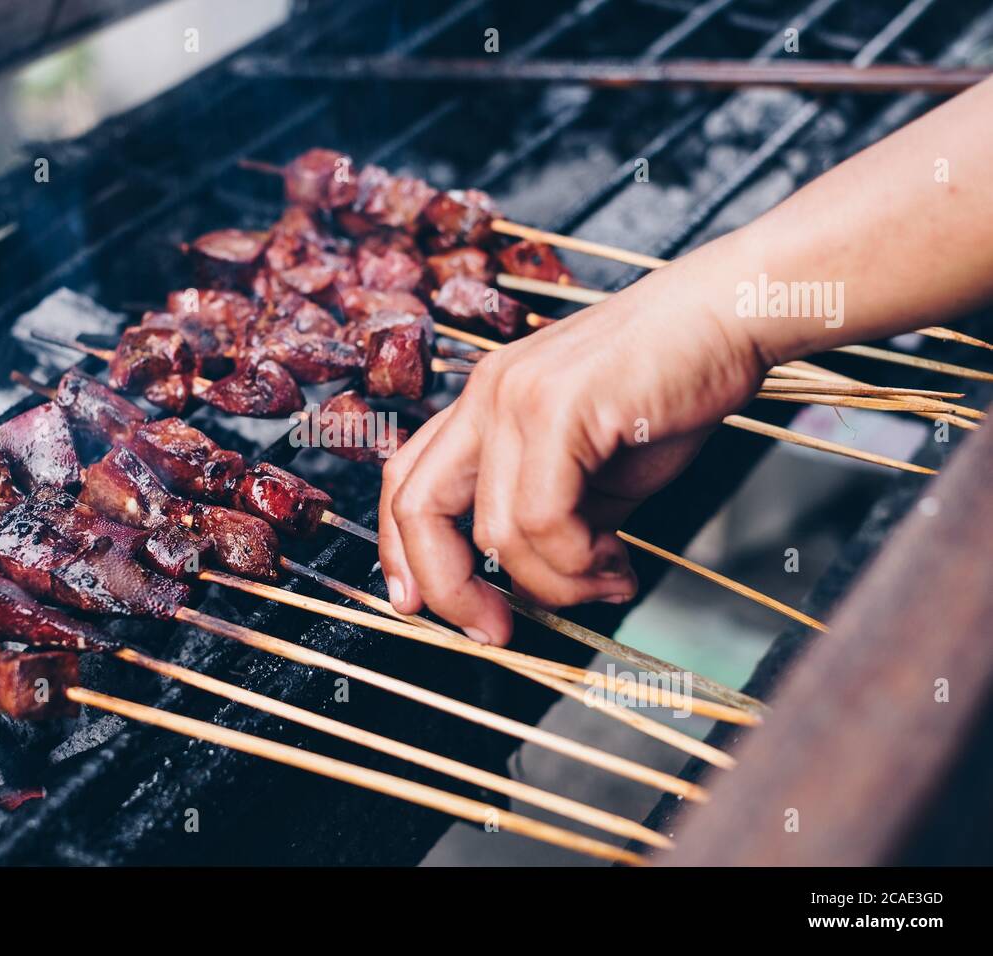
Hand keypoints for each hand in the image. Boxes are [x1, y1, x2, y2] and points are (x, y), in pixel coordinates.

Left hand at [379, 268, 767, 644]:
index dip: (401, 553)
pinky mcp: (558, 406)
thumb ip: (555, 519)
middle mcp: (484, 395)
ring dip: (556, 583)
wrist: (729, 316)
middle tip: (497, 633)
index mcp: (482, 405)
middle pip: (417, 507)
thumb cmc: (669, 388)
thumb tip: (540, 585)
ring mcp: (515, 396)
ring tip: (609, 582)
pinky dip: (580, 560)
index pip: (406, 482)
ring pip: (497, 532)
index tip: (416, 607)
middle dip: (448, 590)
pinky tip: (618, 561)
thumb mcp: (596, 471)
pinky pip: (545, 518)